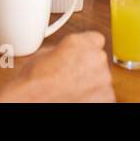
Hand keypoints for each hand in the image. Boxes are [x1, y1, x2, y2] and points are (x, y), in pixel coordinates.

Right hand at [0, 32, 114, 102]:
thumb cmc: (34, 82)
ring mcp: (103, 79)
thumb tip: (66, 51)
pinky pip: (103, 95)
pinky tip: (77, 98)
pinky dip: (93, 97)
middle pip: (99, 59)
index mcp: (81, 43)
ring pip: (101, 78)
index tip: (81, 55)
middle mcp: (96, 58)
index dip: (87, 49)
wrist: (33, 102)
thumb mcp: (44, 54)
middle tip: (72, 75)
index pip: (96, 39)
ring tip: (71, 89)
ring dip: (91, 82)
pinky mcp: (106, 97)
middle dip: (89, 66)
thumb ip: (64, 49)